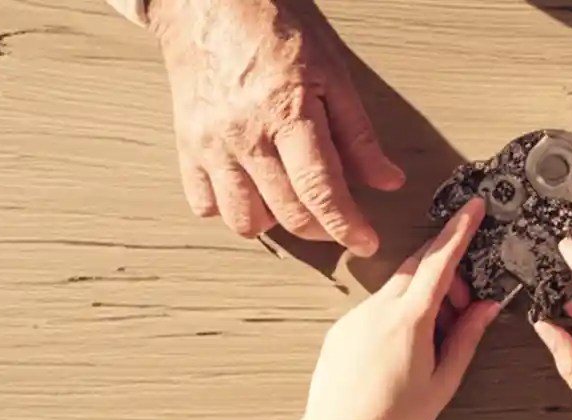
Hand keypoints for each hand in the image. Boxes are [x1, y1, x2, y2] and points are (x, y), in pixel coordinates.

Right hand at [148, 0, 404, 252]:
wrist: (209, 0)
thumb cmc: (274, 25)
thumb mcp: (333, 72)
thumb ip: (358, 134)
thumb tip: (385, 180)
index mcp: (287, 112)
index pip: (320, 191)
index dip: (347, 226)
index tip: (365, 242)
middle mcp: (244, 134)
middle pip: (287, 214)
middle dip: (322, 229)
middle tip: (339, 222)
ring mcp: (210, 144)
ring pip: (243, 220)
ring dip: (275, 223)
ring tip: (294, 202)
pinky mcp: (186, 145)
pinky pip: (204, 204)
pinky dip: (231, 208)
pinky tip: (252, 189)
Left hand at [298, 199, 498, 419]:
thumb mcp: (442, 382)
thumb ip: (466, 337)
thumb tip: (487, 306)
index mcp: (409, 320)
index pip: (440, 261)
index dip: (460, 230)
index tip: (474, 207)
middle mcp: (379, 309)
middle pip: (418, 269)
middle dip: (447, 274)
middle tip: (468, 305)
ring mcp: (356, 318)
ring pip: (398, 290)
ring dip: (425, 300)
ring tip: (437, 342)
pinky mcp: (342, 330)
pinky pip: (379, 309)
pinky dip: (401, 317)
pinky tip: (406, 355)